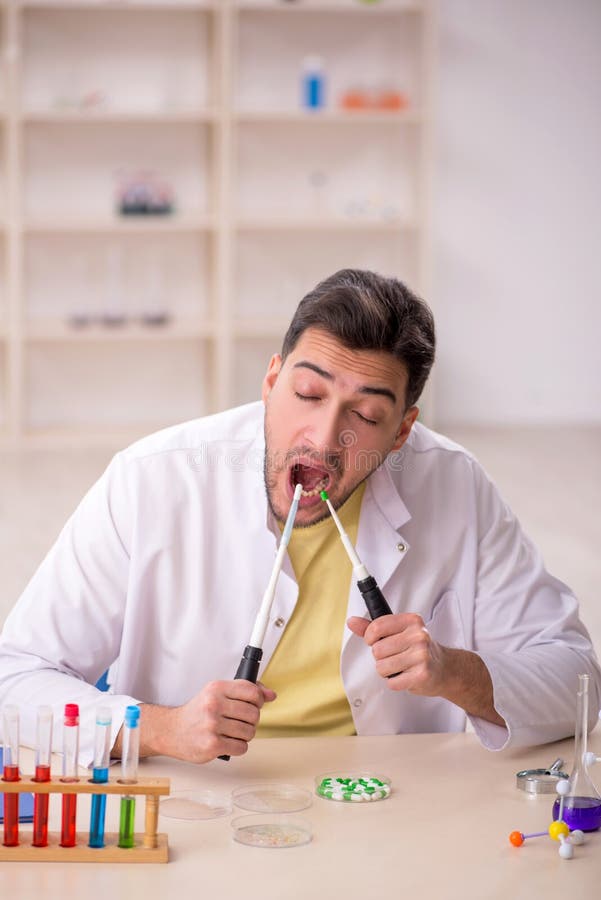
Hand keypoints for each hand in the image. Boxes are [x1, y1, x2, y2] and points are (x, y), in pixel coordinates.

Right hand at [132, 680, 276, 762]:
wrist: (171, 731)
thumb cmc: (198, 712)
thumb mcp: (217, 693)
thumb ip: (244, 691)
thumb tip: (271, 695)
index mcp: (217, 688)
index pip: (252, 691)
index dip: (258, 700)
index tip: (254, 705)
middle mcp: (214, 704)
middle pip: (254, 713)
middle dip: (251, 720)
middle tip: (240, 722)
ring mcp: (212, 725)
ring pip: (249, 732)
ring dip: (245, 735)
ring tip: (232, 733)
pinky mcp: (212, 745)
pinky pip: (241, 747)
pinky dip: (238, 747)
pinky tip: (227, 742)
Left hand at [347, 613, 446, 696]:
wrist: (445, 669)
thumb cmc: (419, 649)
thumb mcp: (399, 632)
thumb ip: (375, 627)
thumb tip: (352, 621)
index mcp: (412, 621)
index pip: (377, 627)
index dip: (370, 638)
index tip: (375, 641)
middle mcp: (418, 636)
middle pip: (377, 650)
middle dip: (381, 657)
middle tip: (397, 656)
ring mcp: (421, 655)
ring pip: (382, 667)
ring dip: (388, 671)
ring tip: (402, 667)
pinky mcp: (422, 675)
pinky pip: (392, 682)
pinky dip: (396, 683)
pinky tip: (407, 676)